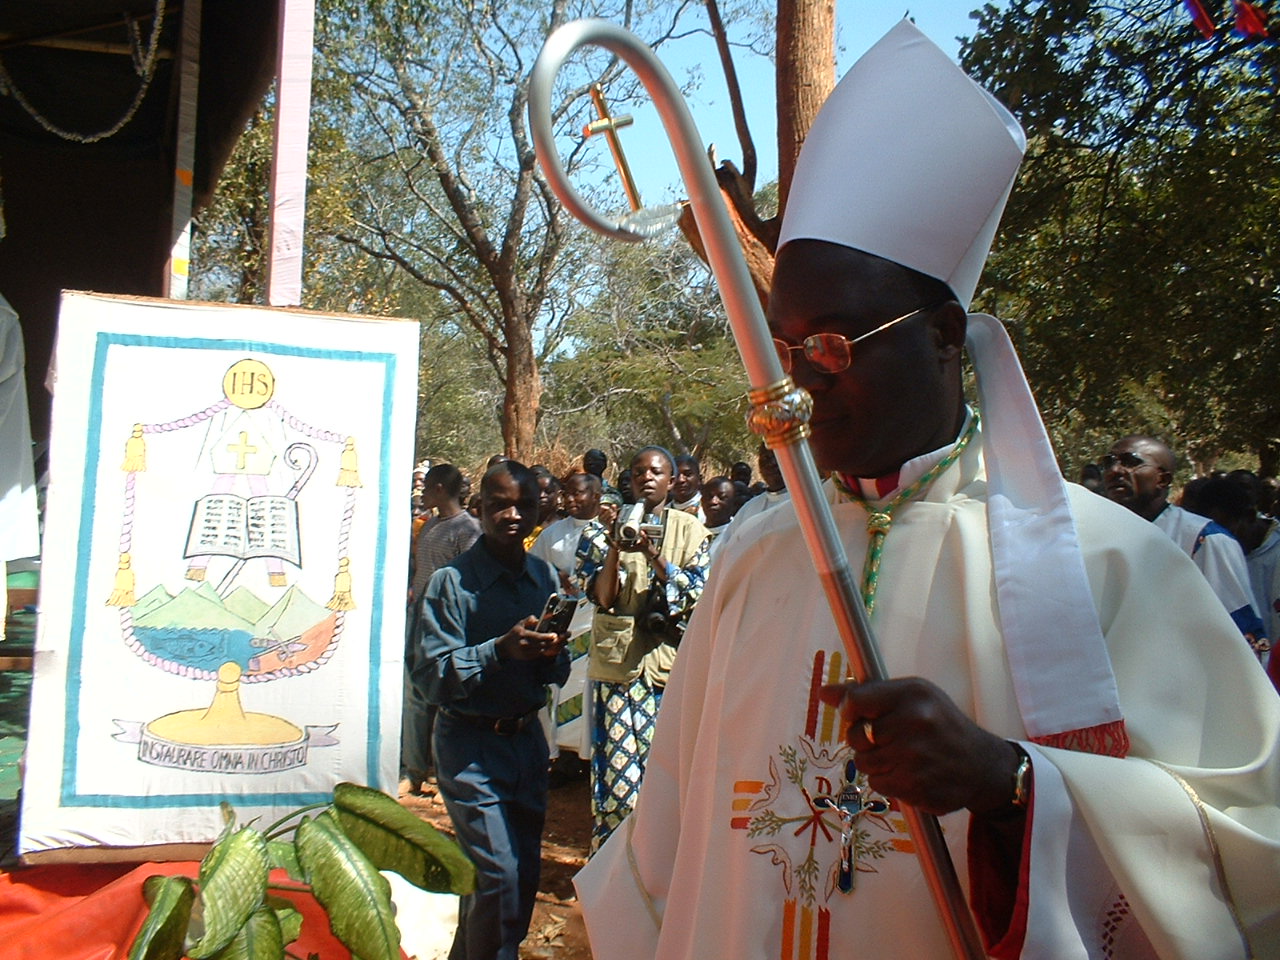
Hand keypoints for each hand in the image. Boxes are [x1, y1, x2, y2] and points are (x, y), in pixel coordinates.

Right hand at [496, 615, 566, 660]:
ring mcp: (528, 653)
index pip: (537, 637)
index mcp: (523, 635)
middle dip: (556, 641)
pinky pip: (543, 654)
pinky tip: (559, 646)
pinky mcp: (530, 658)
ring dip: (556, 646)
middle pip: (544, 645)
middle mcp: (526, 645)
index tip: (556, 635)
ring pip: (545, 651)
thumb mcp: (520, 624)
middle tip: (566, 635)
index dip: (547, 637)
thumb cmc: (514, 634)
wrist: (504, 648)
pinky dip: (552, 650)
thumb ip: (530, 620)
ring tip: (566, 640)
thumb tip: (539, 618)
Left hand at [819, 677, 1020, 816]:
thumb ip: (867, 694)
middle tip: (887, 739)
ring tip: (901, 756)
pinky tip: (909, 773)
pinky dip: (887, 781)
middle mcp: (914, 723)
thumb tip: (823, 693)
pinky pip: (877, 784)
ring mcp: (915, 757)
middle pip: (855, 735)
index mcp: (913, 694)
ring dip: (875, 762)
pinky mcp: (915, 787)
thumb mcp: (912, 696)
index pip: (855, 701)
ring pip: (862, 762)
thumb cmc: (940, 724)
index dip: (849, 711)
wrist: (982, 766)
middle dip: (864, 739)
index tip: (857, 716)